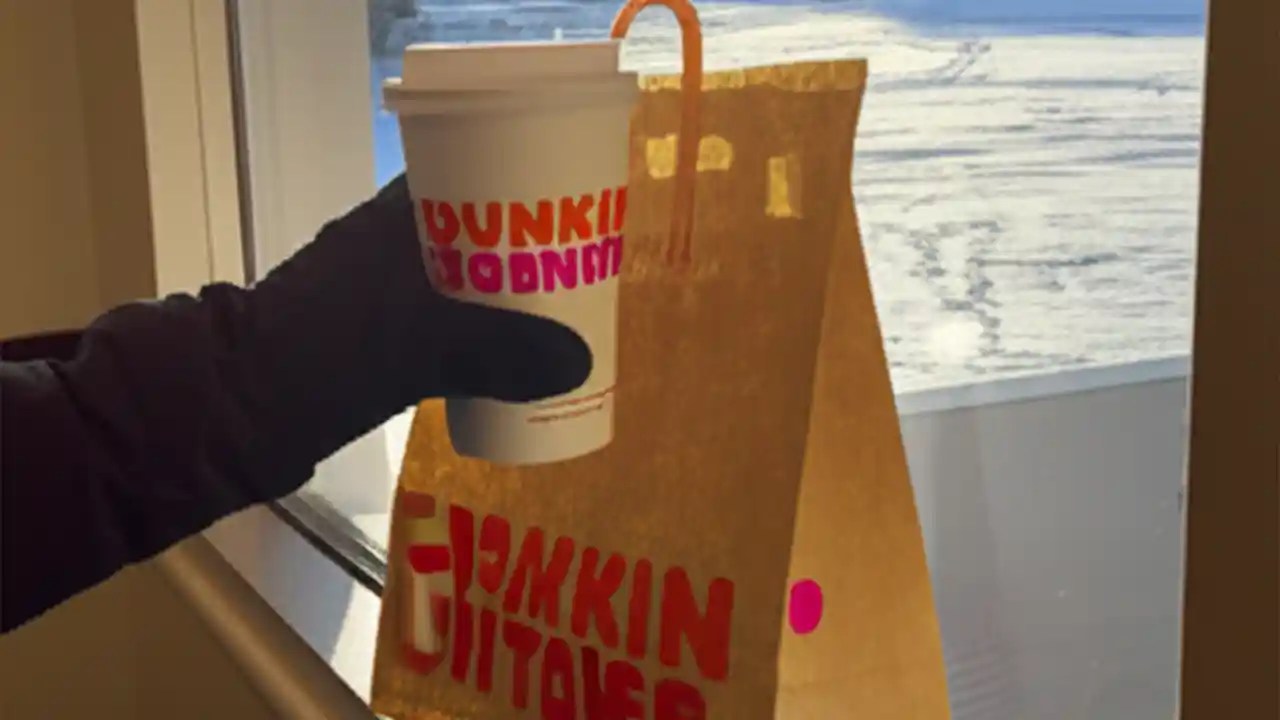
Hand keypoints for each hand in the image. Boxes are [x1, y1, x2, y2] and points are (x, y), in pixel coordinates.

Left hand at [246, 175, 591, 471]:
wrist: (236, 412)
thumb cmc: (324, 357)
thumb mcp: (419, 351)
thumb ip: (498, 355)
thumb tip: (577, 365)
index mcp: (394, 220)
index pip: (464, 168)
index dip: (519, 176)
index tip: (568, 199)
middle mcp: (385, 245)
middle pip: (473, 228)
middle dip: (525, 246)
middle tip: (579, 267)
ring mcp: (375, 292)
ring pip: (457, 278)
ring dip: (501, 294)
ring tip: (555, 315)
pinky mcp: (371, 339)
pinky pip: (441, 320)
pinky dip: (475, 331)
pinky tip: (506, 358)